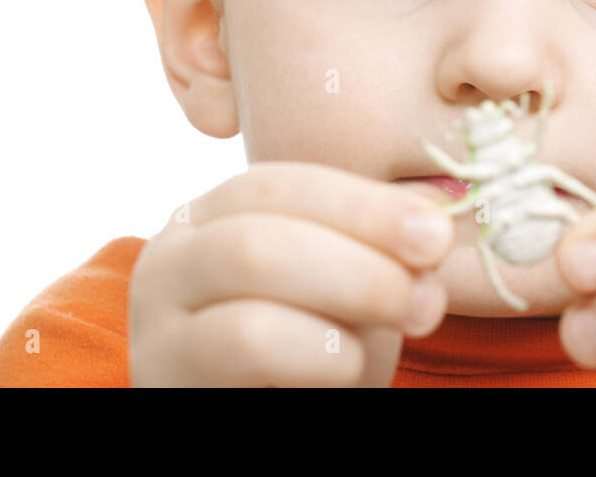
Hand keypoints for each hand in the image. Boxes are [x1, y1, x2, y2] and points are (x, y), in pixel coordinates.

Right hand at [129, 161, 454, 385]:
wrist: (272, 412)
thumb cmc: (309, 352)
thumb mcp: (349, 290)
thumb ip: (381, 250)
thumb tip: (431, 224)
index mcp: (218, 213)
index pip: (285, 183)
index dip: (366, 206)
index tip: (437, 234)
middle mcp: (173, 256)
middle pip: (261, 230)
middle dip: (360, 259)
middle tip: (426, 299)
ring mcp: (159, 322)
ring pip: (246, 270)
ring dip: (347, 291)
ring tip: (403, 326)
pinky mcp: (167, 378)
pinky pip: (242, 346)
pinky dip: (315, 350)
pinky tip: (351, 366)